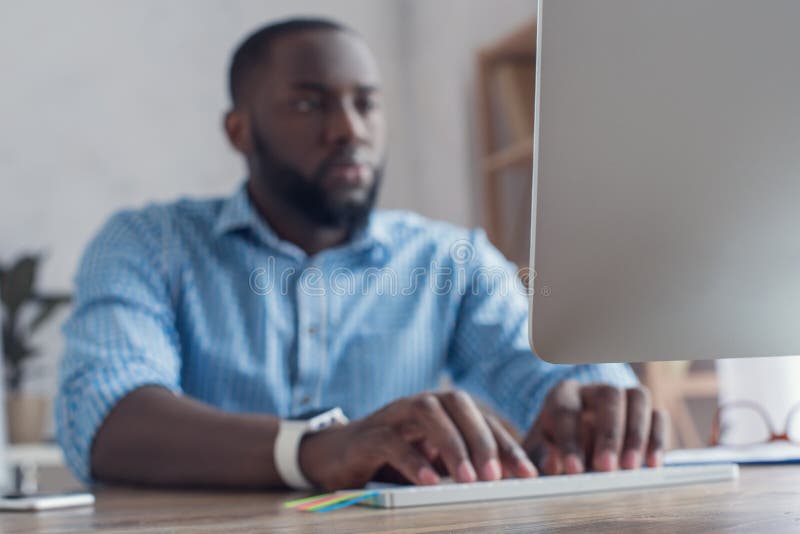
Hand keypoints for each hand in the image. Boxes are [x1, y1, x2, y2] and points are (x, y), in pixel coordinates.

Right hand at [298, 390, 537, 490]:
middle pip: (458, 404)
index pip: (481, 419)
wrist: (336, 455)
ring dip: (452, 445)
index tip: (528, 473)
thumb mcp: (433, 460)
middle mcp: (420, 404)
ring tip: (467, 479)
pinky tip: (429, 482)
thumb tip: (504, 482)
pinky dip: (413, 460)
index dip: (506, 444)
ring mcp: (393, 415)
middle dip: (481, 438)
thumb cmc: (393, 458)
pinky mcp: (369, 435)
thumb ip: (461, 464)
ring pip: (428, 414)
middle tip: (496, 476)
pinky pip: (392, 440)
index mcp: (442, 409)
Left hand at [523, 380, 668, 474]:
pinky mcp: (645, 413)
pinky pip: (657, 415)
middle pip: (609, 395)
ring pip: (638, 397)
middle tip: (606, 468)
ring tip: (630, 468)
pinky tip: (652, 465)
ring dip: (636, 433)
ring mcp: (623, 398)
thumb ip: (539, 459)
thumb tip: (552, 464)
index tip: (574, 470)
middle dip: (609, 432)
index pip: (566, 410)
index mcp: (562, 394)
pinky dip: (657, 438)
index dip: (570, 440)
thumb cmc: (550, 451)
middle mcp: (594, 389)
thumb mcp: (537, 454)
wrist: (572, 449)